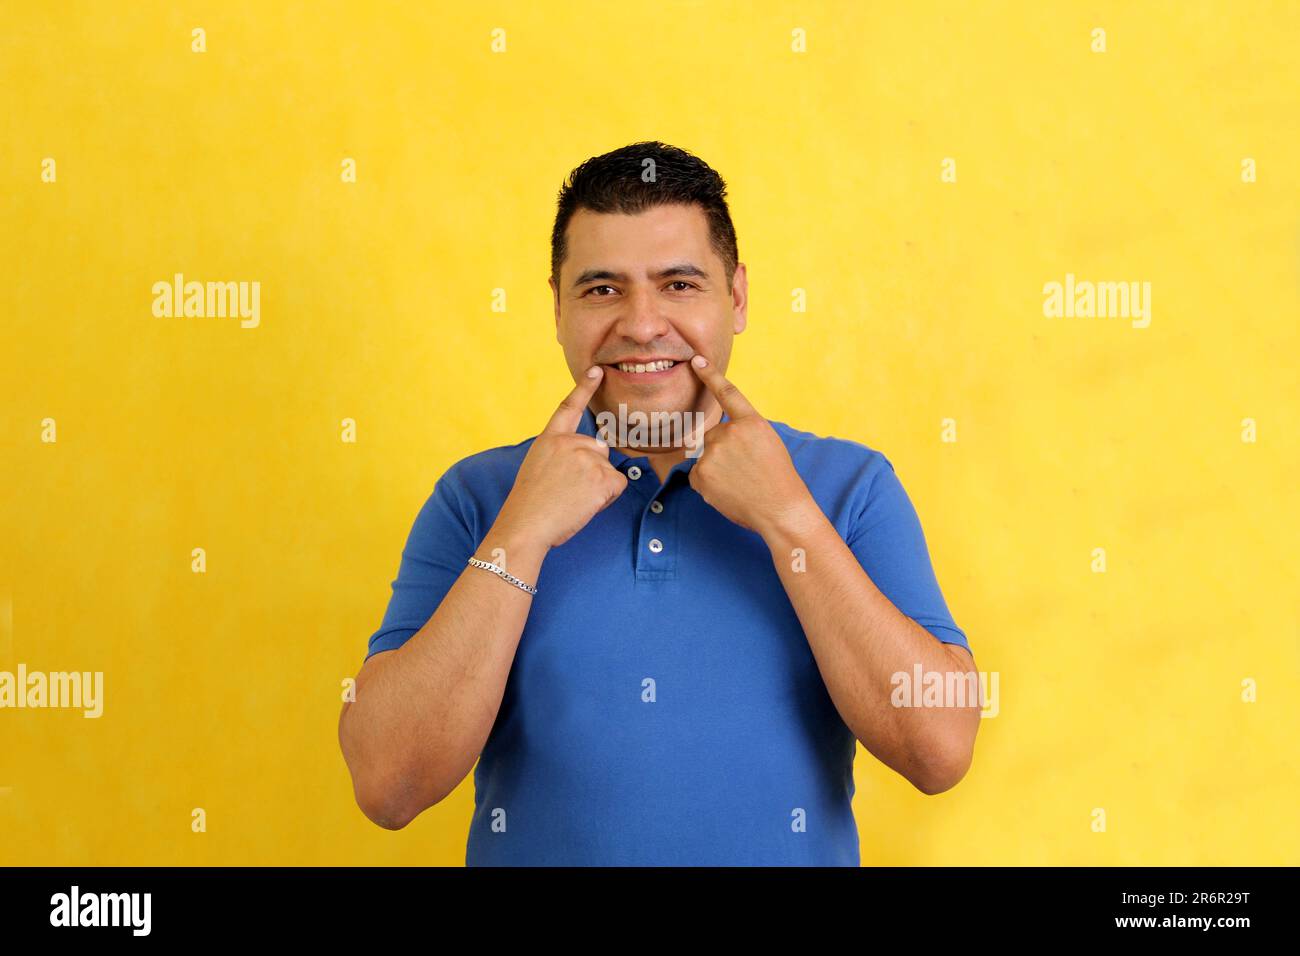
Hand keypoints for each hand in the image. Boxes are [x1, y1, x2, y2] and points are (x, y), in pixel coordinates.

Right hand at [493, 366, 628, 550]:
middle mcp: (569, 442)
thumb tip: (597, 450)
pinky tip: (585, 504)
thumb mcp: (538, 467)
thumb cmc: (530, 505)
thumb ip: (563, 454)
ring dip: (598, 486)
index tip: (597, 370)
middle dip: (592, 470)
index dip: (584, 387)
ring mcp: (586, 458)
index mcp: (550, 439)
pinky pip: (616, 485)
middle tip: (567, 492)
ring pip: (608, 469)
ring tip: (573, 500)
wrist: (526, 525)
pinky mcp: (601, 477)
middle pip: (598, 449)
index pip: (569, 407)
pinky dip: (607, 498)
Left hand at [686, 354, 817, 537]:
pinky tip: (727, 492)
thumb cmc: (778, 480)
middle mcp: (731, 432)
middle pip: (714, 435)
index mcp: (752, 422)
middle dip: (723, 451)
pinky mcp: (702, 473)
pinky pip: (697, 475)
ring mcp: (714, 452)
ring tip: (739, 483)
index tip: (697, 360)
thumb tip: (716, 437)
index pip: (728, 393)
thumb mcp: (768, 444)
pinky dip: (708, 484)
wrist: (782, 510)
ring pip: (705, 456)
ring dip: (716, 468)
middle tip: (744, 471)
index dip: (710, 375)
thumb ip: (742, 433)